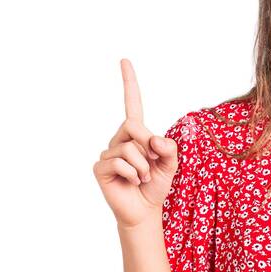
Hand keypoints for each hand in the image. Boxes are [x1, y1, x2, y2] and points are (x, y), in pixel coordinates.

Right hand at [93, 59, 179, 226]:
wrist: (144, 211)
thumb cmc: (155, 185)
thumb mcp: (170, 164)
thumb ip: (169, 148)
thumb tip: (153, 139)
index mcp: (136, 134)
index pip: (132, 104)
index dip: (129, 83)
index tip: (124, 61)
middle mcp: (119, 140)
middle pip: (134, 126)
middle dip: (149, 145)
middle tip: (152, 165)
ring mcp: (108, 153)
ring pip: (130, 149)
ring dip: (143, 166)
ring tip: (141, 178)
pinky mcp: (100, 168)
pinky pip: (120, 163)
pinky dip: (133, 174)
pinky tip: (131, 182)